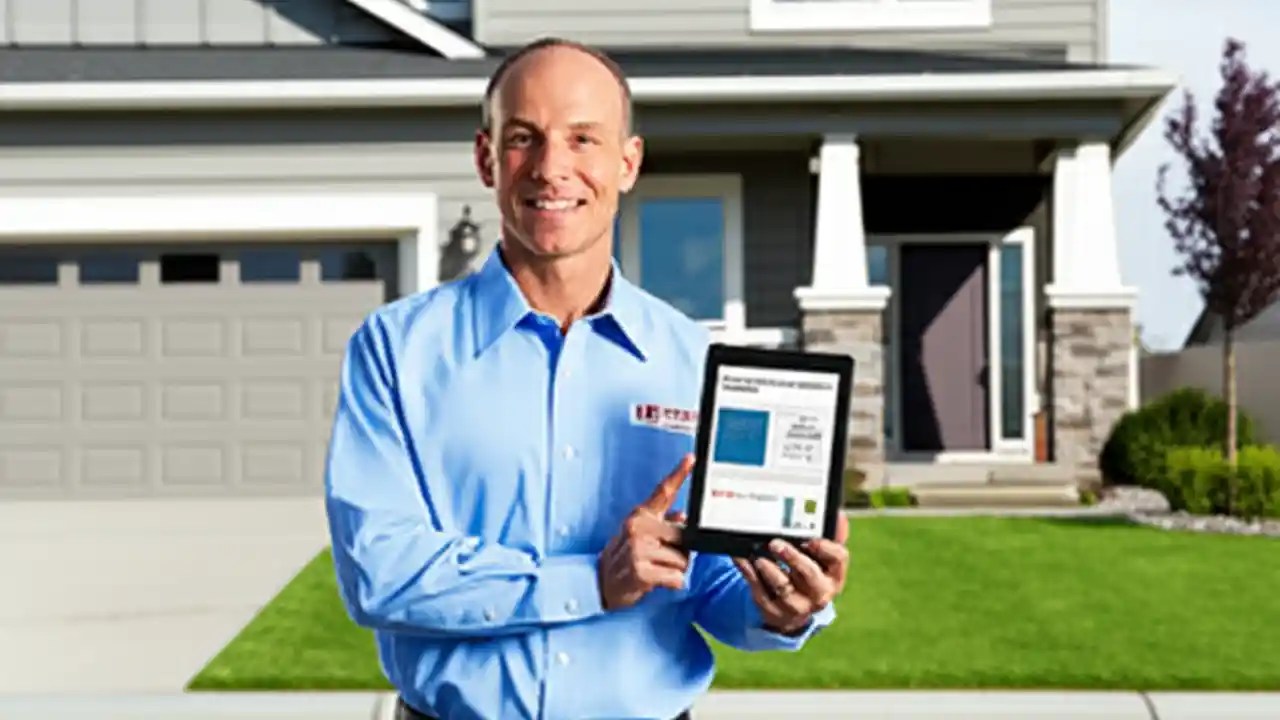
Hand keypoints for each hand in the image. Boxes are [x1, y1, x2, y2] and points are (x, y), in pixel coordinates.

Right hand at [597, 454, 693, 610]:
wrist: (599, 586)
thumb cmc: (622, 560)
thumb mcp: (638, 537)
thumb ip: (662, 524)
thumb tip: (682, 515)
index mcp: (640, 516)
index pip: (663, 492)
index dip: (679, 474)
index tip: (691, 458)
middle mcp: (638, 528)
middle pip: (683, 537)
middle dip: (679, 553)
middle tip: (659, 560)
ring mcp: (638, 549)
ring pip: (682, 560)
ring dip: (674, 570)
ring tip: (654, 571)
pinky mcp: (641, 571)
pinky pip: (676, 577)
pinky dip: (671, 583)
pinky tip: (653, 582)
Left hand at [733, 513, 848, 634]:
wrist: (793, 610)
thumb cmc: (808, 573)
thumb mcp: (822, 558)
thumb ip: (830, 535)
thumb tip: (838, 514)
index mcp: (834, 575)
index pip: (838, 559)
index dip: (825, 548)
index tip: (810, 539)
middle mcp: (819, 593)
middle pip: (810, 575)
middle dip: (793, 558)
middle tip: (776, 544)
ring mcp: (797, 605)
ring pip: (784, 589)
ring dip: (770, 571)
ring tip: (759, 558)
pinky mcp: (774, 611)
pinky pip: (760, 593)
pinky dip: (750, 575)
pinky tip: (742, 561)